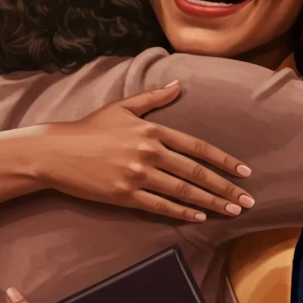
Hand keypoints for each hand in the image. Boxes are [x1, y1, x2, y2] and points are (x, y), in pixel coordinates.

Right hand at [39, 81, 254, 223]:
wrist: (55, 152)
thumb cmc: (89, 129)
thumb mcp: (122, 107)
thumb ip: (153, 98)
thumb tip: (178, 85)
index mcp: (152, 130)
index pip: (197, 147)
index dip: (224, 161)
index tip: (244, 172)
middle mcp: (149, 152)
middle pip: (196, 172)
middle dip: (225, 188)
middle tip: (247, 200)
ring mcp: (137, 175)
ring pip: (183, 191)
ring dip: (210, 203)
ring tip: (231, 211)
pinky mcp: (124, 194)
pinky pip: (160, 205)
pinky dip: (181, 212)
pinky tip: (199, 217)